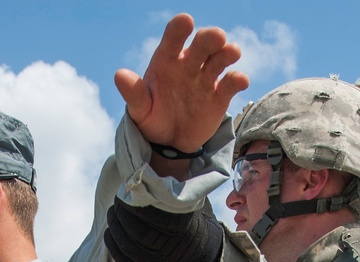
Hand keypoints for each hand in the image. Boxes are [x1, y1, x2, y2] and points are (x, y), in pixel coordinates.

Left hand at [115, 13, 248, 154]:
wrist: (169, 142)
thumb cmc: (152, 118)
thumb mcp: (140, 109)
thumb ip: (134, 93)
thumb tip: (120, 75)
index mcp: (168, 60)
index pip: (173, 38)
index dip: (180, 28)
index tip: (185, 21)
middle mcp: (189, 63)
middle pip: (202, 45)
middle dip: (209, 38)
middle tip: (216, 38)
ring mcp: (206, 77)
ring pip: (220, 59)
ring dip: (227, 53)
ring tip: (232, 53)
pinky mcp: (220, 95)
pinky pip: (231, 84)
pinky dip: (237, 80)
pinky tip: (240, 80)